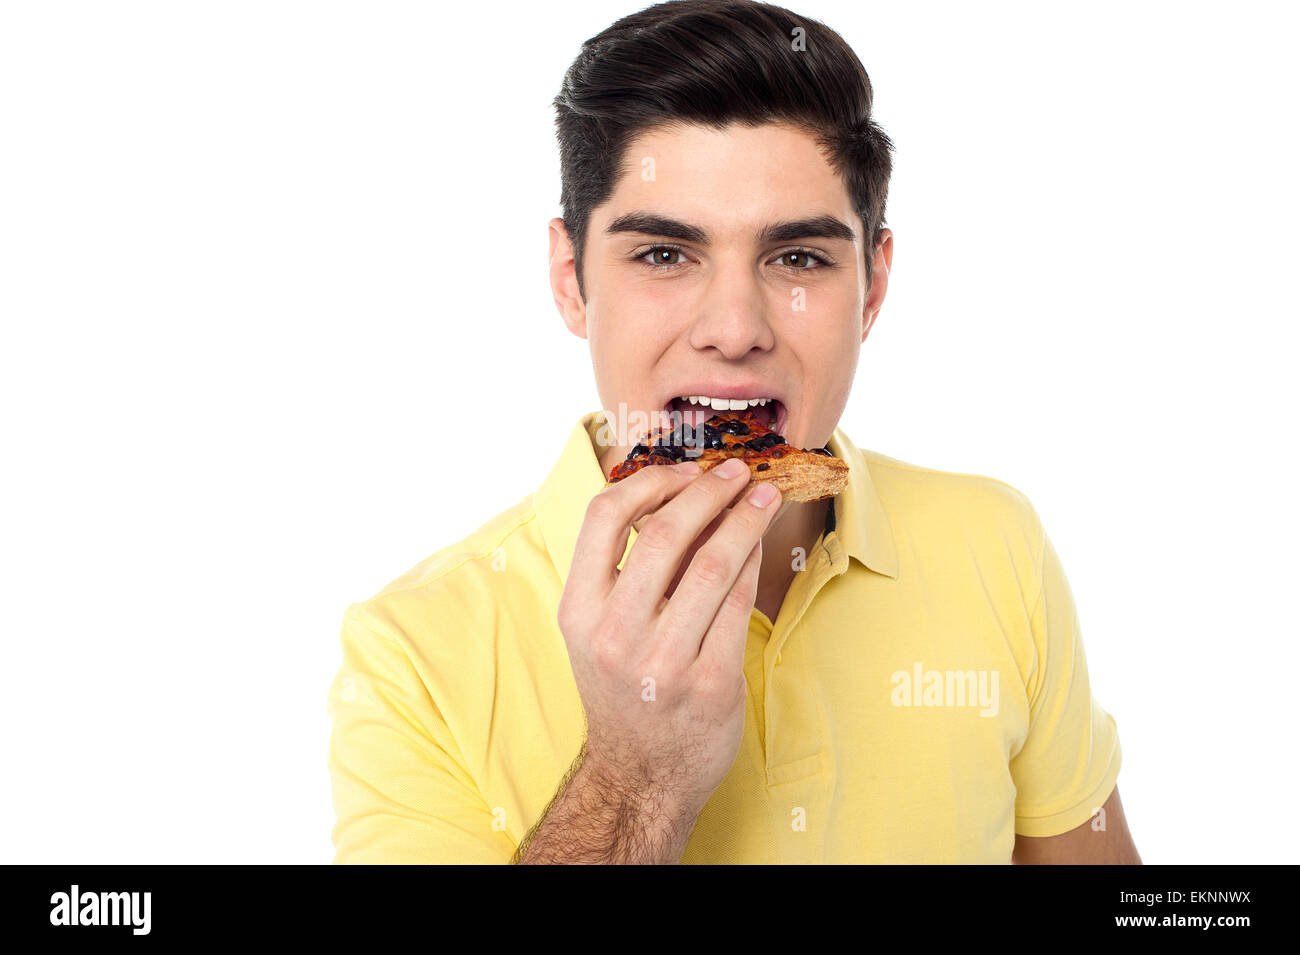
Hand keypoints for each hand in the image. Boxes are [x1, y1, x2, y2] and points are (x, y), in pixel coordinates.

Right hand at [557, 457, 780, 820]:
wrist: (640, 777)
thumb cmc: (623, 689)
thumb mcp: (597, 630)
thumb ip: (623, 569)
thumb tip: (676, 492)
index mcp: (578, 611)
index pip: (603, 517)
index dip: (648, 481)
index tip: (683, 472)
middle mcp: (614, 635)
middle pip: (665, 533)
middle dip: (709, 491)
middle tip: (738, 473)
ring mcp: (664, 662)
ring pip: (714, 564)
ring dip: (745, 518)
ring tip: (763, 496)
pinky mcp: (711, 682)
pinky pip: (740, 603)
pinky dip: (754, 562)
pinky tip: (761, 544)